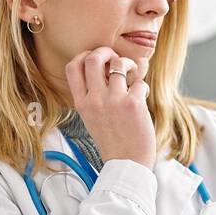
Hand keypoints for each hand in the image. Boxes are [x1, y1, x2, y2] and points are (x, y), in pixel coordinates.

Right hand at [64, 47, 156, 169]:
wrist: (127, 163)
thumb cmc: (113, 140)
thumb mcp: (93, 117)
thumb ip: (94, 94)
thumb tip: (108, 65)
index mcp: (81, 103)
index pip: (72, 67)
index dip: (85, 55)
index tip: (97, 59)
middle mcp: (95, 100)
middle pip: (93, 58)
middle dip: (107, 51)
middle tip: (116, 58)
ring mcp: (114, 101)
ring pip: (120, 64)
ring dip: (130, 65)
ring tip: (133, 76)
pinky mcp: (133, 104)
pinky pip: (139, 82)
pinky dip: (142, 86)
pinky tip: (141, 97)